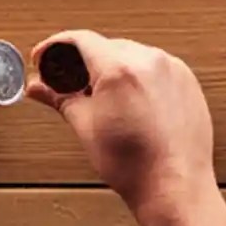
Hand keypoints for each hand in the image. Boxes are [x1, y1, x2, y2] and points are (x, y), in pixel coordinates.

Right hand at [28, 30, 215, 212]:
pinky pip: (155, 67)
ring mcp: (172, 69)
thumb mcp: (86, 127)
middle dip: (85, 61)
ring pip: (132, 55)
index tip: (46, 57)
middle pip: (106, 46)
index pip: (81, 40)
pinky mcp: (187, 80)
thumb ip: (60, 98)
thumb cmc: (135, 165)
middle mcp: (149, 61)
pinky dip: (138, 77)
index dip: (56, 46)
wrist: (174, 185)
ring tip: (104, 99)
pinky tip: (131, 103)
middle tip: (70, 84)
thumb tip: (38, 88)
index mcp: (119, 69)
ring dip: (113, 68)